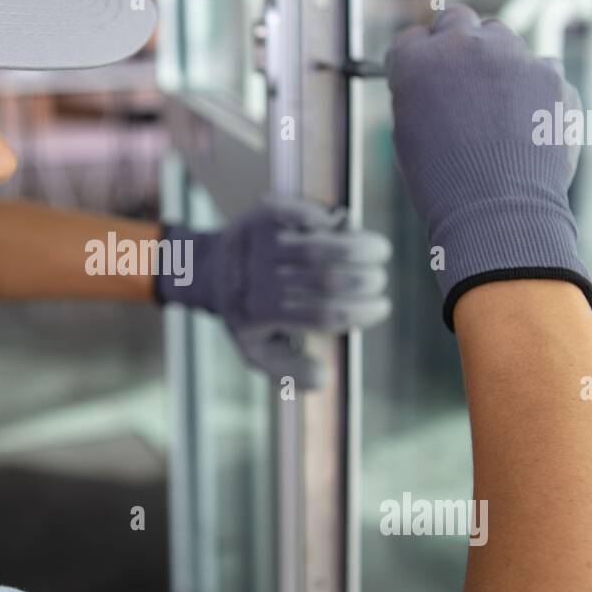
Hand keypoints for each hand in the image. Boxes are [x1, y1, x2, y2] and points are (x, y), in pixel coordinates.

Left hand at [156, 195, 390, 388]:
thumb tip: (324, 377)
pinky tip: (346, 227)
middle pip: (328, 280)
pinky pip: (302, 213)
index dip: (362, 312)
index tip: (382, 307)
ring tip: (381, 251)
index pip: (325, 315)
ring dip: (360, 247)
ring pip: (321, 246)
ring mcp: (260, 244)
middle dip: (367, 281)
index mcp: (262, 314)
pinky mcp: (263, 213)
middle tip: (380, 281)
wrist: (209, 269)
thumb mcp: (259, 352)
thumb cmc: (246, 314)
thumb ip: (291, 372)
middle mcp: (259, 278)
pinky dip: (328, 219)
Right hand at [384, 4, 591, 330]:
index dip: (418, 61)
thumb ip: (420, 96)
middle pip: (458, 20)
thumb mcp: (410, 136)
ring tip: (498, 109)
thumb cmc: (443, 184)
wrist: (498, 211)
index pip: (412, 40)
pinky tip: (528, 126)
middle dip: (458, 43)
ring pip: (503, 40)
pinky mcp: (551, 73)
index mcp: (416, 62)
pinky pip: (541, 70)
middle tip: (461, 79)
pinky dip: (535, 91)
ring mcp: (511, 55)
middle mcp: (462, 45)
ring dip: (498, 62)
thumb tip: (436, 83)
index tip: (425, 80)